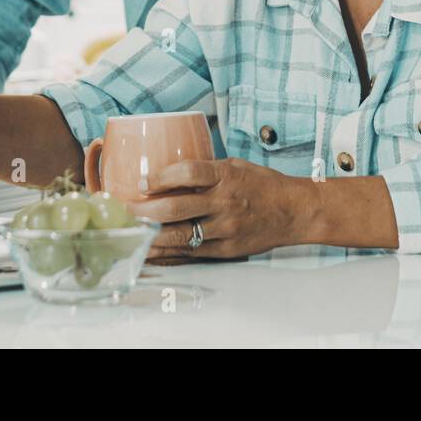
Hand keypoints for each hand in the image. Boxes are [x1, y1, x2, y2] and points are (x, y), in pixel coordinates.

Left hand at [126, 158, 309, 262]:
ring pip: (181, 235)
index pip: (189, 172)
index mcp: (226, 176)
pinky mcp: (227, 250)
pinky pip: (193, 253)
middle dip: (145, 211)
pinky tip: (153, 252)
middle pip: (177, 208)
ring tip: (131, 235)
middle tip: (125, 211)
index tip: (143, 182)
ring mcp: (226, 228)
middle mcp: (225, 202)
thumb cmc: (262, 184)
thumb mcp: (236, 166)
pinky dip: (170, 254)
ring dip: (151, 237)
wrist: (294, 211)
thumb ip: (206, 170)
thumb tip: (168, 172)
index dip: (162, 177)